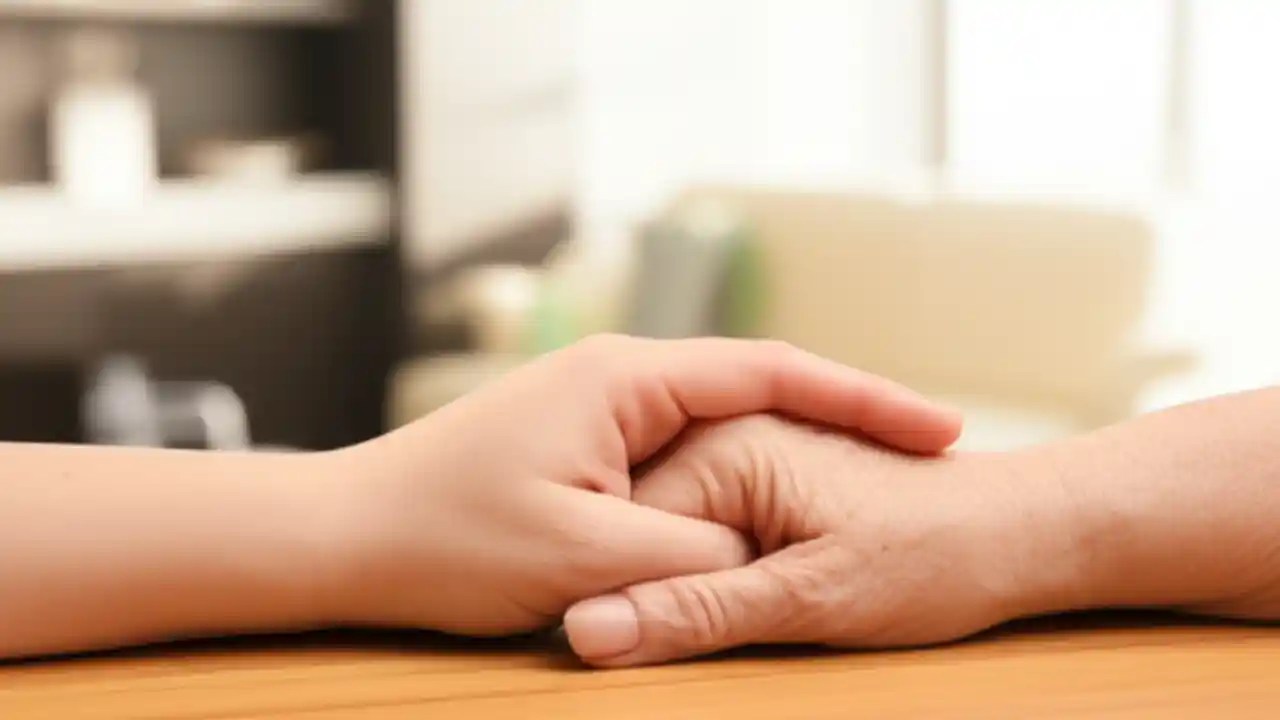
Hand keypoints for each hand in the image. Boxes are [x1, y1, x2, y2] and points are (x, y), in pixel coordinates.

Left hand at [327, 336, 962, 635]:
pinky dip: (733, 485)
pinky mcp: (580, 450)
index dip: (865, 398)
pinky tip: (767, 513)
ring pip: (722, 427)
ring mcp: (596, 410)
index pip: (775, 369)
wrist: (344, 535)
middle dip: (844, 415)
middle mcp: (616, 376)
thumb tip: (758, 561)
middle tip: (925, 448)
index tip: (938, 430)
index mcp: (626, 377)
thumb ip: (686, 560)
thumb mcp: (580, 557)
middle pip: (758, 387)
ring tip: (872, 474)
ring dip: (793, 449)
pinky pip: (682, 458)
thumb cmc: (447, 537)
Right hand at [564, 414, 1068, 665]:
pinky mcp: (769, 476)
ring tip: (740, 609)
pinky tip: (742, 596)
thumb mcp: (810, 600)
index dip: (620, 591)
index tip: (628, 643)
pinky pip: (709, 523)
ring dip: (685, 578)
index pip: (621, 525)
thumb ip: (697, 612)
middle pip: (643, 523)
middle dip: (650, 583)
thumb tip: (588, 634)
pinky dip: (714, 566)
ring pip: (675, 528)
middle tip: (697, 632)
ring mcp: (748, 452)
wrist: (1021, 530)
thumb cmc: (934, 556)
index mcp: (726, 446)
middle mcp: (728, 433)